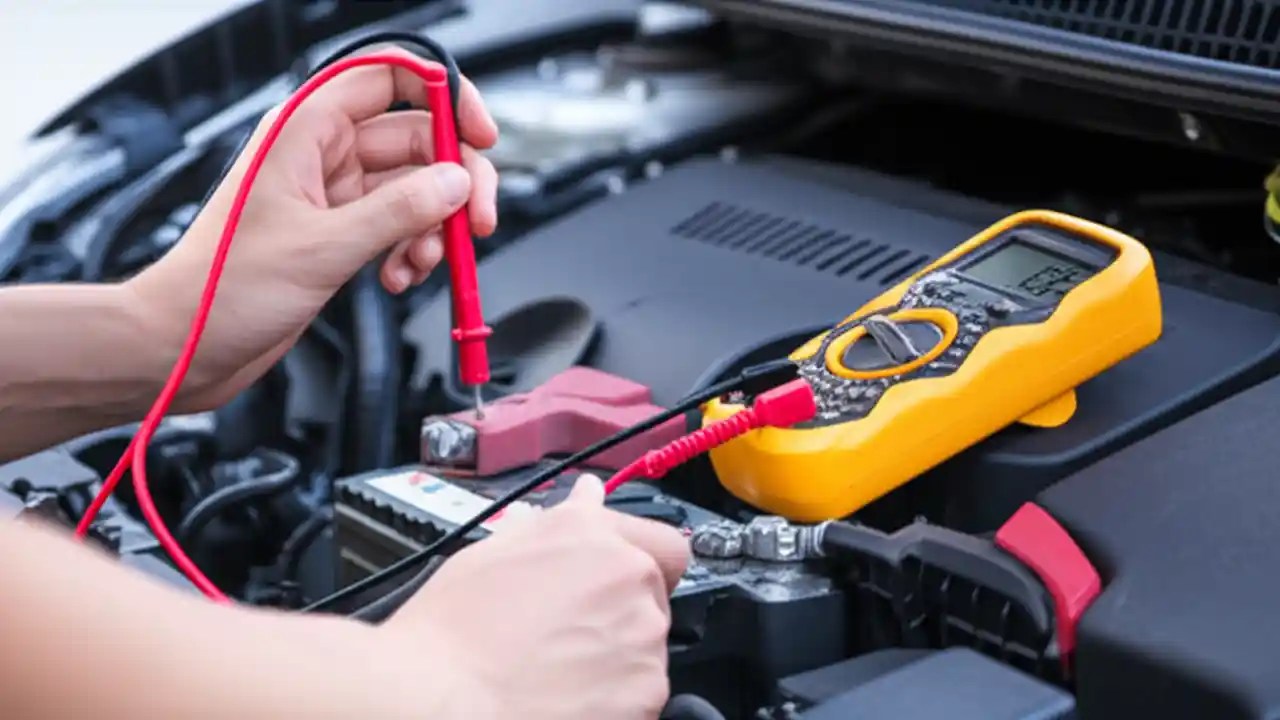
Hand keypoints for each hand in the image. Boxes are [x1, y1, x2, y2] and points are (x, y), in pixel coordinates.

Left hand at [127, 47, 498, 408]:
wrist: (187, 347)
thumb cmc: (222, 289)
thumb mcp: (321, 247)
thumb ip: (397, 211)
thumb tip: (455, 184)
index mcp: (304, 129)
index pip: (389, 79)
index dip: (444, 96)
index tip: (480, 135)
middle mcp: (321, 153)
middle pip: (417, 140)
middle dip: (454, 182)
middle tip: (476, 222)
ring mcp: (332, 194)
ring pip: (414, 188)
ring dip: (433, 227)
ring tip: (422, 262)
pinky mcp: (339, 233)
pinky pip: (399, 226)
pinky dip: (412, 251)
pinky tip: (399, 277)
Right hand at [388, 475, 690, 718]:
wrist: (440, 697)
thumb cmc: (453, 630)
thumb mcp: (497, 550)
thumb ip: (561, 521)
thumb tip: (589, 495)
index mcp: (598, 537)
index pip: (665, 546)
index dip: (644, 566)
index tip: (620, 585)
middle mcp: (631, 580)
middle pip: (653, 600)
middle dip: (621, 614)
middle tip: (567, 634)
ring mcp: (643, 641)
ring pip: (646, 649)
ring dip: (616, 659)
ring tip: (557, 670)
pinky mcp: (645, 695)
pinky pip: (641, 696)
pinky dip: (614, 701)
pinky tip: (564, 697)